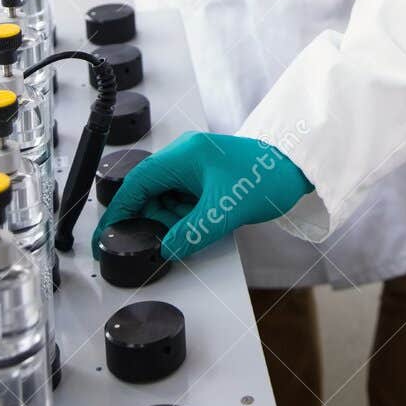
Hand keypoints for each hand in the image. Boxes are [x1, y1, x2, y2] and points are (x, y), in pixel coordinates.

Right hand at [91, 131, 311, 261]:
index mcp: (183, 155)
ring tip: (193, 232)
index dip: (118, 212)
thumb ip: (190, 233)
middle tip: (158, 244)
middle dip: (152, 220)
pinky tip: (201, 225)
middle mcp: (185, 156)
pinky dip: (187, 216)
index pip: (136, 184)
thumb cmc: (266, 178)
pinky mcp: (208, 176)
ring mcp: (197, 165)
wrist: (299, 168)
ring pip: (167, 198)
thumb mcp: (224, 211)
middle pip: (150, 192)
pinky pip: (184, 199)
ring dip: (172, 220)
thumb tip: (164, 251)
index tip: (106, 237)